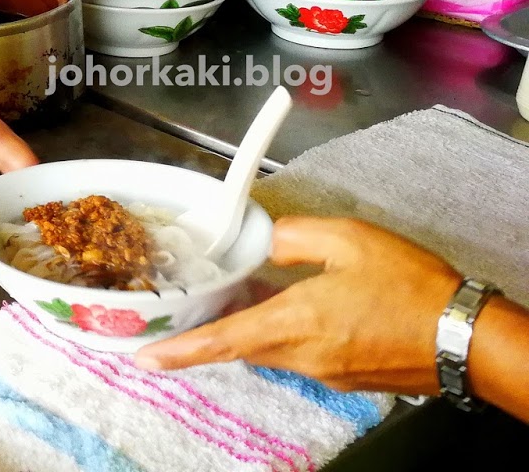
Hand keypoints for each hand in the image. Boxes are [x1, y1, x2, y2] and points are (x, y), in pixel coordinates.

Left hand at [135, 217, 459, 393]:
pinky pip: (301, 353)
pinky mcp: (347, 376)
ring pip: (272, 349)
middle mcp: (305, 355)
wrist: (467, 337)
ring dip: (253, 326)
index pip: (225, 340)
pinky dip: (286, 332)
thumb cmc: (410, 285)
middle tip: (191, 306)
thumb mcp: (348, 239)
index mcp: (296, 322)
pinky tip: (296, 306)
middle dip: (214, 329)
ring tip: (244, 294)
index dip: (182, 350)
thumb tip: (265, 241)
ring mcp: (327, 371)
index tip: (147, 358)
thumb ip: (294, 237)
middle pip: (243, 345)